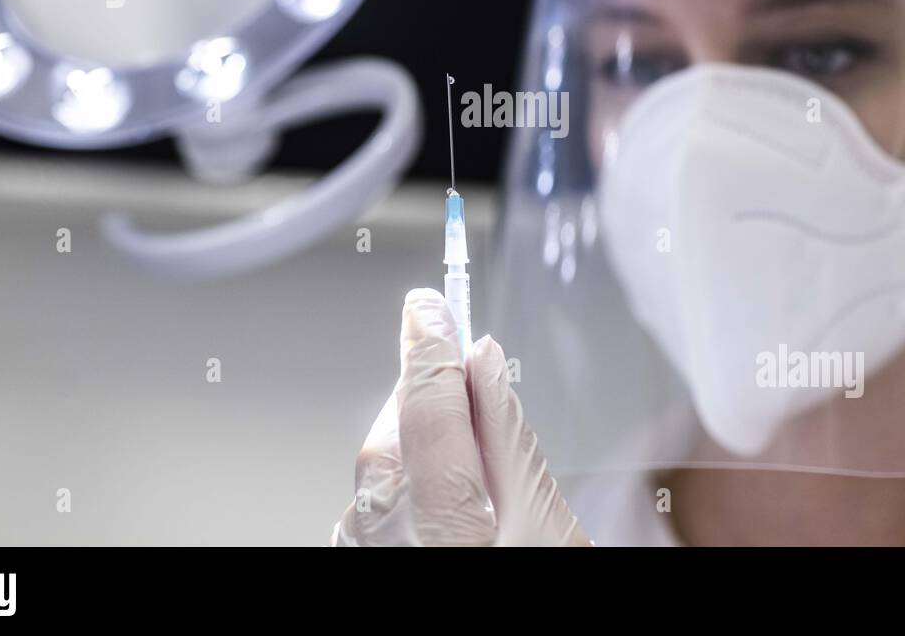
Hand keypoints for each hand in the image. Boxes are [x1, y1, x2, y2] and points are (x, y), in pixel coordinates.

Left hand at [331, 288, 590, 545]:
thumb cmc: (523, 600)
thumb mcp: (550, 531)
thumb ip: (513, 442)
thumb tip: (488, 364)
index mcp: (440, 515)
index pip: (426, 395)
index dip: (432, 341)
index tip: (432, 303)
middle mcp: (383, 524)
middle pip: (404, 421)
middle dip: (444, 406)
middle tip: (494, 434)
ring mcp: (360, 538)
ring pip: (393, 455)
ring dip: (430, 452)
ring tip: (483, 505)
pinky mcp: (355, 546)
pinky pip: (383, 493)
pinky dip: (415, 489)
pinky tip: (453, 523)